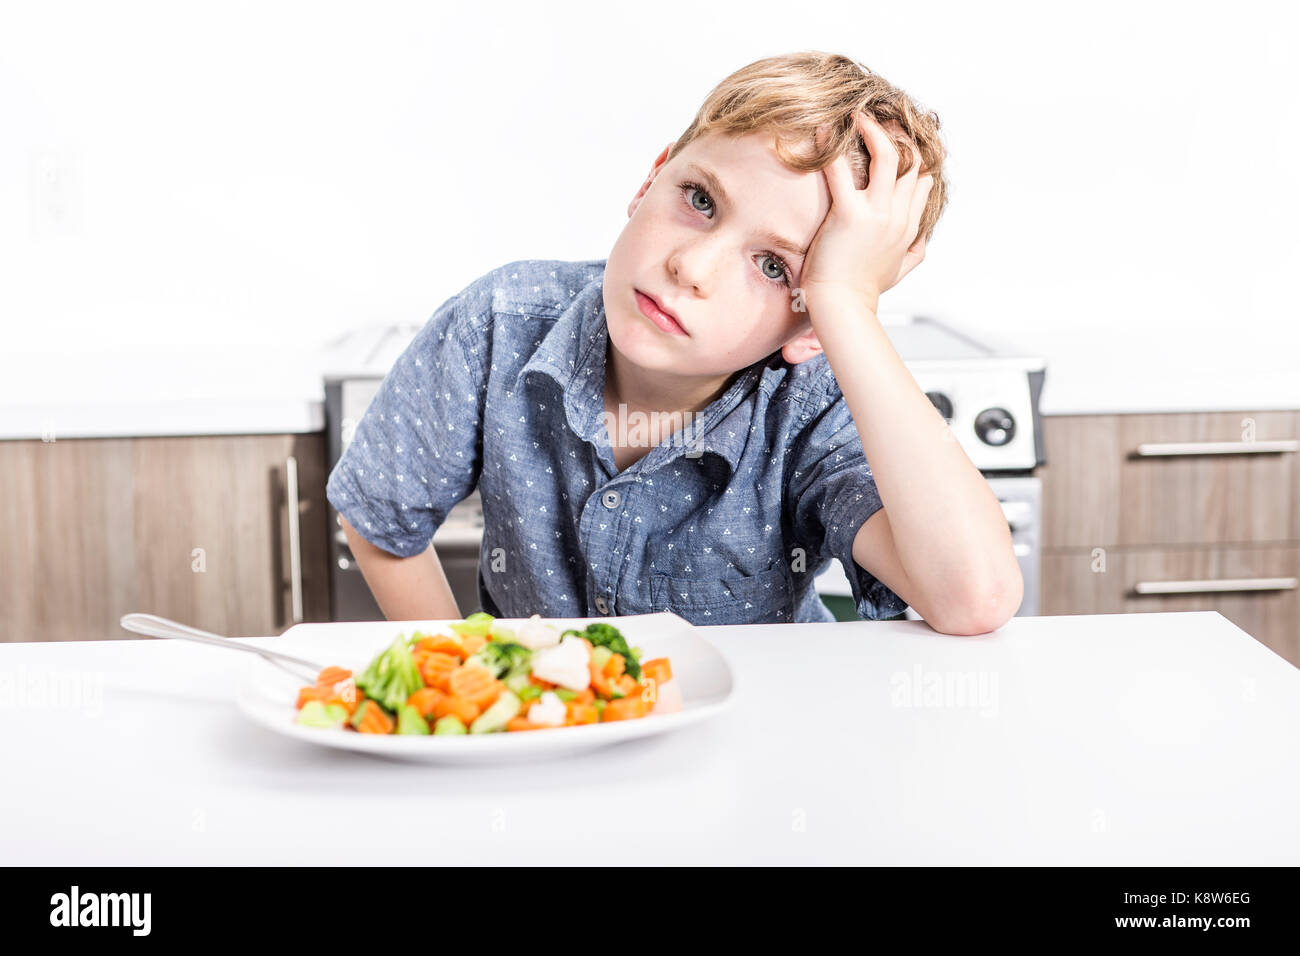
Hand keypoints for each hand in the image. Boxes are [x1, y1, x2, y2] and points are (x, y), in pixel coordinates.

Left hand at [799, 112, 933, 313]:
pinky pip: (842, 172)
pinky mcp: (850, 216)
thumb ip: (914, 253)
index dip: (912, 158)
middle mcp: (898, 216)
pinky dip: (833, 148)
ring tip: (857, 116)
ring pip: (888, 157)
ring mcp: (877, 214)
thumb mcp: (898, 271)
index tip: (896, 143)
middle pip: (910, 162)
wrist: (843, 307)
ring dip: (873, 130)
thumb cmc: (862, 292)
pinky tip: (824, 130)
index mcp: (909, 227)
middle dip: (897, 136)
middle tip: (876, 119)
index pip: (922, 181)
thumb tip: (923, 244)